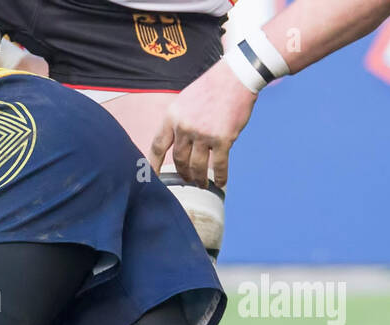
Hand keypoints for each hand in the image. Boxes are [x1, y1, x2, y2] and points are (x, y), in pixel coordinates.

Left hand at [149, 60, 256, 187]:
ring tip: (201, 184)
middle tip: (186, 180)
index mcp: (172, 116)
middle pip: (179, 159)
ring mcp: (203, 134)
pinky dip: (220, 176)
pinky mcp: (222, 139)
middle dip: (183, 173)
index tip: (152, 177)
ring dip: (199, 178)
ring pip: (197, 166)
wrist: (236, 76)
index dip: (154, 164)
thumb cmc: (212, 86)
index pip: (158, 146)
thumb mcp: (185, 100)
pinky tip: (220, 183)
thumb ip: (178, 122)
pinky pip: (219, 164)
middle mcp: (184, 127)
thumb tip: (178, 145)